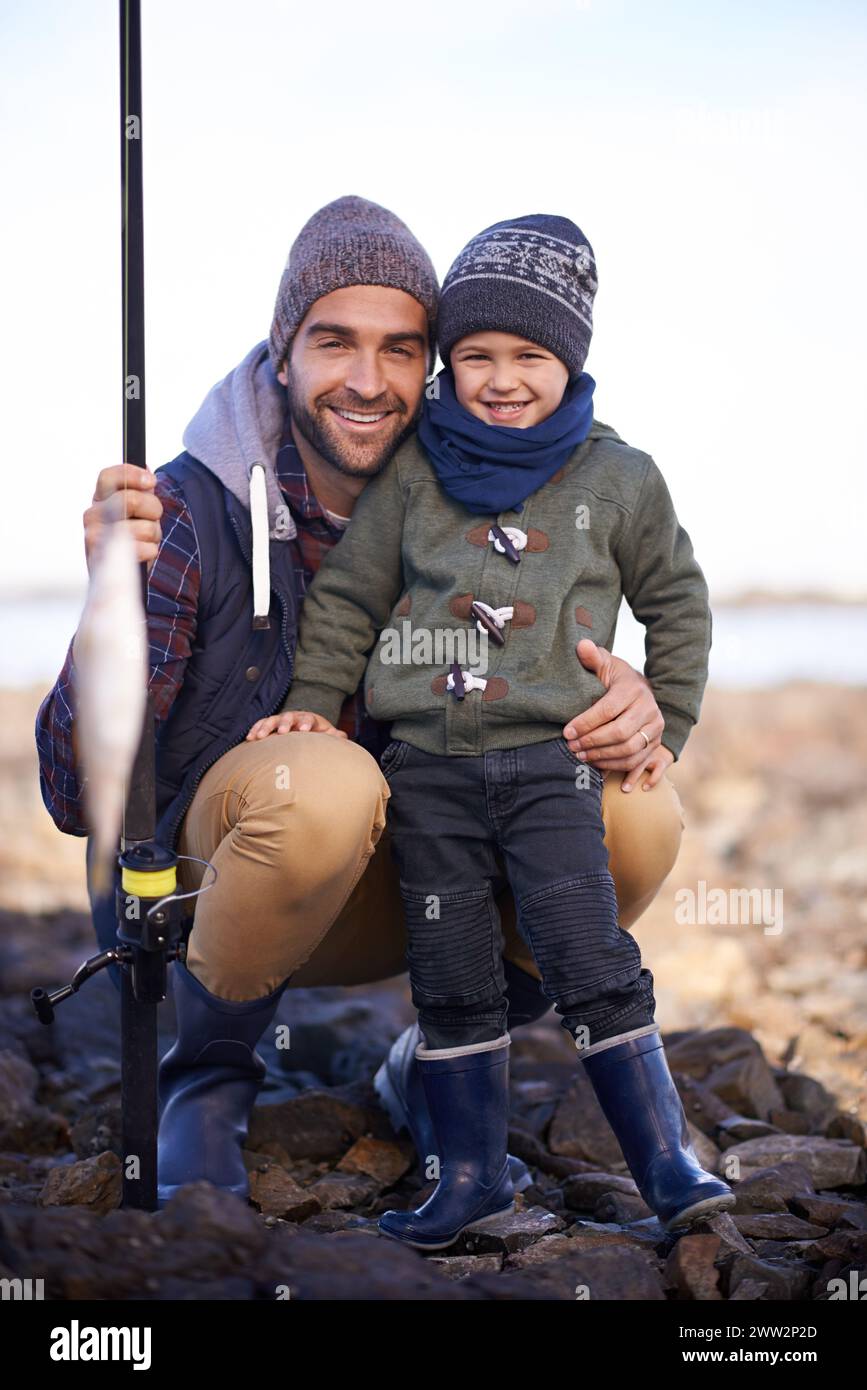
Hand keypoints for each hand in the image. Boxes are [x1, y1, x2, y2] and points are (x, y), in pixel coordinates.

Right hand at [83, 464, 162, 575]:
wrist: (116, 573)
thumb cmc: (129, 538)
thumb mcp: (136, 510)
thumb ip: (140, 491)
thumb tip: (146, 471)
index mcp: (100, 499)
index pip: (108, 477)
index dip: (131, 474)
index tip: (151, 481)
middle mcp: (93, 515)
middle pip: (130, 499)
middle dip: (153, 509)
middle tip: (153, 516)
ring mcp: (96, 537)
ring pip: (144, 527)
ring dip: (153, 534)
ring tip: (145, 539)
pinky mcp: (105, 559)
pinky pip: (145, 549)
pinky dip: (151, 551)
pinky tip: (141, 554)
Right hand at [245, 710, 347, 739]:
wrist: (307, 731)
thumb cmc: (318, 736)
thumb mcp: (328, 735)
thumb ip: (335, 736)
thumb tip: (342, 736)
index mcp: (310, 719)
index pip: (309, 718)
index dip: (306, 723)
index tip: (304, 731)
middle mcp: (295, 717)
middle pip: (289, 717)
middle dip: (285, 723)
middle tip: (282, 732)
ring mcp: (281, 720)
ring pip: (272, 720)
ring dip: (266, 727)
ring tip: (258, 737)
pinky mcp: (271, 725)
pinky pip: (262, 725)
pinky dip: (256, 730)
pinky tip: (249, 738)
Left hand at [563, 639, 670, 791]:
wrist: (639, 690)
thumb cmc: (614, 678)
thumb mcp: (604, 665)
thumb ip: (592, 657)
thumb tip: (581, 645)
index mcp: (634, 689)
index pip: (608, 710)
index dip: (586, 723)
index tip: (567, 732)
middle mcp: (649, 708)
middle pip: (620, 733)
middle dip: (592, 742)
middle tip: (572, 747)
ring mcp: (655, 727)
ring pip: (629, 749)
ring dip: (602, 756)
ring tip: (581, 756)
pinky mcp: (656, 742)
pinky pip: (636, 760)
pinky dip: (615, 766)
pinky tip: (596, 765)